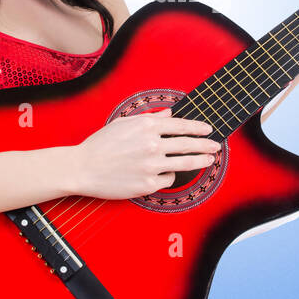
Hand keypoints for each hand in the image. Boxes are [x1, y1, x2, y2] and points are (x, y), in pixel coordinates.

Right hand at [73, 107, 220, 199]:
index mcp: (146, 127)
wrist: (83, 168)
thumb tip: (169, 113)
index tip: (208, 129)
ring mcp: (151, 166)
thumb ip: (149, 118)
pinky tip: (166, 174)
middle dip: (206, 144)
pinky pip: (168, 180)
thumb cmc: (101, 145)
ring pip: (184, 163)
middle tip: (216, 145)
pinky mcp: (147, 184)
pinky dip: (169, 177)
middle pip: (188, 144)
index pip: (180, 125)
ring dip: (200, 161)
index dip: (198, 127)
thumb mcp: (123, 123)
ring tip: (209, 160)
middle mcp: (152, 145)